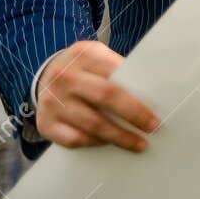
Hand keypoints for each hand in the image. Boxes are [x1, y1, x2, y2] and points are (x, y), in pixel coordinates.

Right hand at [34, 40, 159, 152]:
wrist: (44, 78)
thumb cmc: (84, 70)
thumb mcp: (99, 58)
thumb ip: (119, 71)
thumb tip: (151, 94)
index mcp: (84, 55)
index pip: (116, 74)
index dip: (137, 94)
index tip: (155, 110)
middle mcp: (65, 76)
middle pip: (106, 96)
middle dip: (133, 114)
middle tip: (152, 127)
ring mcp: (52, 101)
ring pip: (92, 123)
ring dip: (119, 136)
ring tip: (138, 143)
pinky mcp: (45, 123)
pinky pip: (74, 139)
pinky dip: (96, 143)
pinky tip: (110, 144)